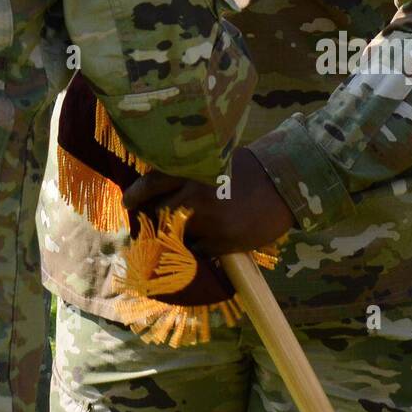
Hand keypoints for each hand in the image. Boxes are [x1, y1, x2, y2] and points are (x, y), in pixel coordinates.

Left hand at [122, 147, 295, 256]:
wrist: (282, 186)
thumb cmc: (248, 170)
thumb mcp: (214, 159)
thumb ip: (188, 170)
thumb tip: (160, 185)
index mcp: (190, 169)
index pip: (150, 184)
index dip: (136, 195)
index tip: (129, 203)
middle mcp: (193, 193)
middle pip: (157, 213)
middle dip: (152, 220)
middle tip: (151, 224)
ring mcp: (206, 220)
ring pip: (172, 236)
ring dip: (169, 239)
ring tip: (172, 239)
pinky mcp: (220, 242)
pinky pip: (194, 252)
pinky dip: (192, 252)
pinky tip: (198, 247)